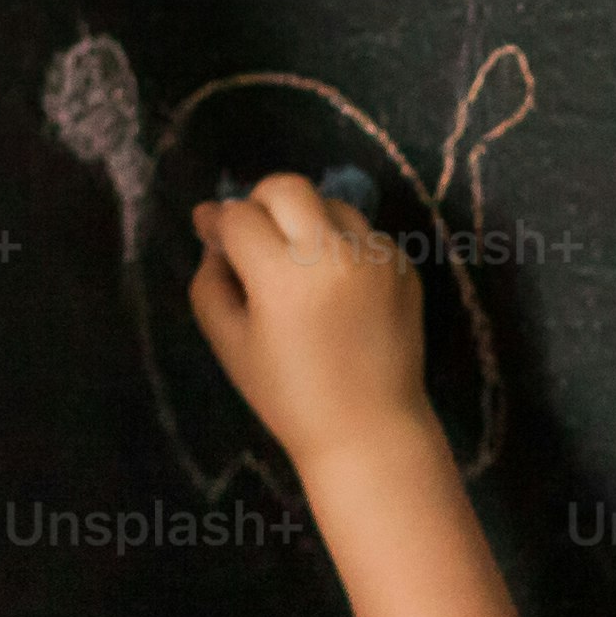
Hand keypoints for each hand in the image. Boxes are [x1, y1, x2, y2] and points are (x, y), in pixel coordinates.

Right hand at [189, 173, 430, 472]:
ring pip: (331, 203)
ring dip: (305, 220)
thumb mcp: (230, 343)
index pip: (239, 216)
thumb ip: (211, 282)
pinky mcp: (405, 267)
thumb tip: (213, 233)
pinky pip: (363, 235)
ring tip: (296, 266)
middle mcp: (335, 254)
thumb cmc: (289, 396)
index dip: (218, 222)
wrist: (369, 430)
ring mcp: (377, 257)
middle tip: (252, 236)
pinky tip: (335, 290)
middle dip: (260, 202)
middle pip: (287, 186)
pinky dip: (342, 248)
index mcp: (284, 276)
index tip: (212, 234)